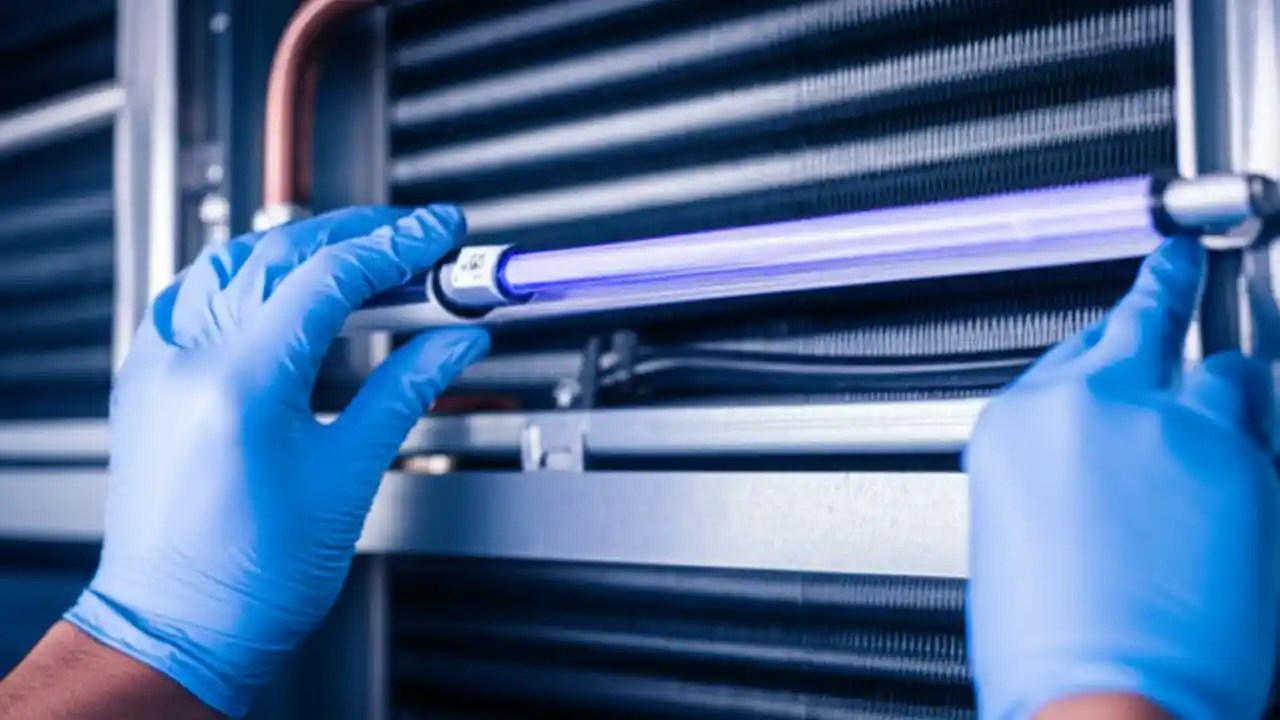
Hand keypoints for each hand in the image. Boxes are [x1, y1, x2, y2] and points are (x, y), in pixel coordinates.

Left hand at [63, 206, 488, 716]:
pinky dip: (246, 273)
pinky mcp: (145, 378)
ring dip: (301, 245)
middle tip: (415, 237)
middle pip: (280, 252)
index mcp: (241, 381)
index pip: (330, 275)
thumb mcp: (350, 473)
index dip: (396, 245)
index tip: (437, 232)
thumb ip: (406, 390)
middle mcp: (186, 359)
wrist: (179, 627)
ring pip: (231, 262)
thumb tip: (453, 344)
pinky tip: (280, 282)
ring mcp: (156, 364)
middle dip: (358, 234)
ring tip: (360, 252)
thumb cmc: (252, 576)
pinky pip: (193, 293)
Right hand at [964, 238, 1279, 718]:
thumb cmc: (1050, 645)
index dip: (1103, 343)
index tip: (1119, 328)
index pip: (1069, 351)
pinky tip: (1243, 465)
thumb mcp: (1021, 536)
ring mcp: (1169, 425)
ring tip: (1233, 392)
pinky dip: (1256, 440)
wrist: (1102, 696)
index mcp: (1017, 423)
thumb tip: (1097, 465)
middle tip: (1177, 264)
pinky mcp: (1239, 461)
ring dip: (1229, 386)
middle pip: (1143, 318)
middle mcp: (1089, 406)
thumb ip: (1062, 472)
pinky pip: (1263, 427)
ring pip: (1226, 369)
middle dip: (1164, 292)